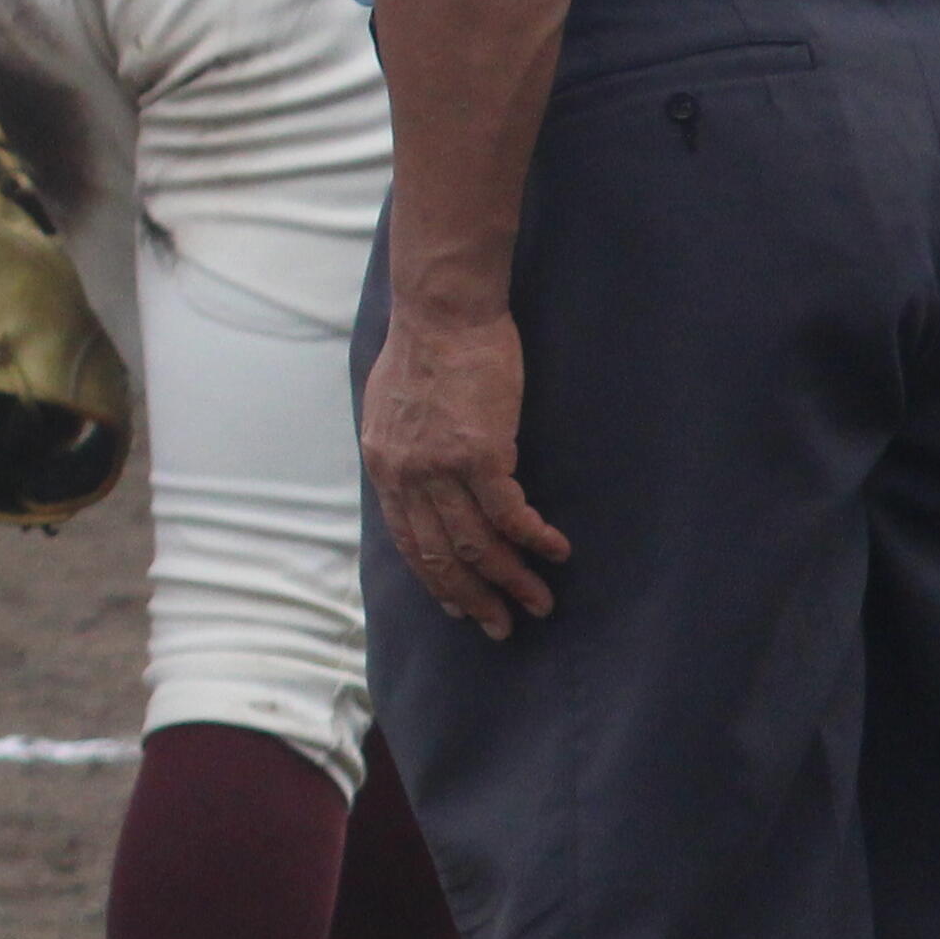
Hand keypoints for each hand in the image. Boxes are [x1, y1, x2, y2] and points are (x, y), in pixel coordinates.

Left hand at [364, 295, 568, 637]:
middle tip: (503, 626)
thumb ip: (401, 448)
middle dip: (474, 597)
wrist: (442, 311)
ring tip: (540, 602)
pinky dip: (533, 538)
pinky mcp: (481, 452)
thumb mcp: (390, 407)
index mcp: (383, 463)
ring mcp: (440, 465)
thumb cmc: (424, 350)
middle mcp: (405, 472)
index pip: (407, 540)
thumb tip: (415, 478)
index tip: (459, 607)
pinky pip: (509, 513)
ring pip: (476, 543)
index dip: (436, 579)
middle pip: (440, 553)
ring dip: (511, 579)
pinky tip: (556, 551)